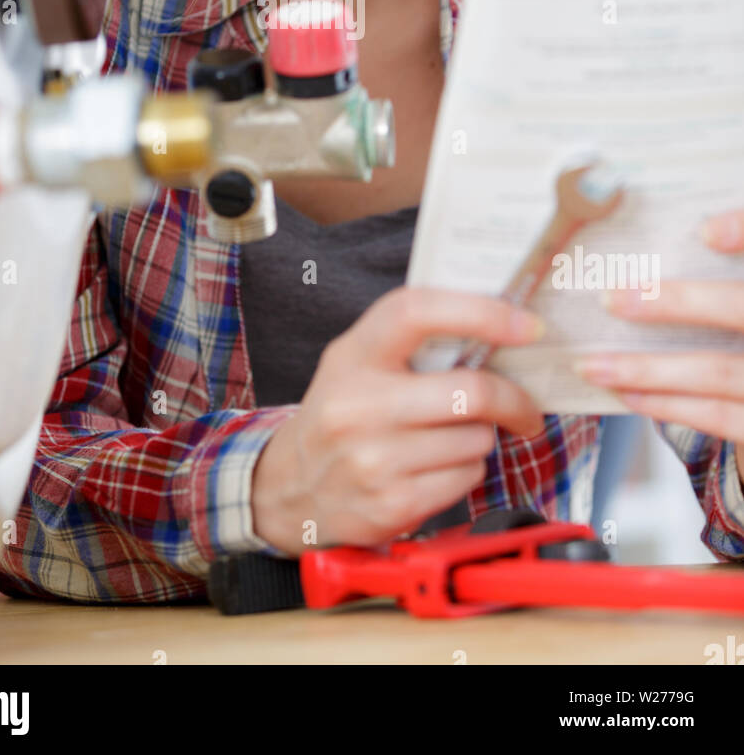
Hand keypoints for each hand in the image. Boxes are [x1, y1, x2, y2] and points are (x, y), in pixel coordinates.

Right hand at [251, 285, 545, 553]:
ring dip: (480, 438)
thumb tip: (500, 324)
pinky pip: (467, 478)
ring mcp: (373, 460)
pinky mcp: (392, 505)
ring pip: (476, 439)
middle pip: (471, 391)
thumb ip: (413, 341)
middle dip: (514, 399)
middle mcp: (358, 405)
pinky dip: (466, 472)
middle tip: (525, 405)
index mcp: (353, 355)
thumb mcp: (358, 362)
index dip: (479, 311)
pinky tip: (436, 468)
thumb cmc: (343, 411)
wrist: (290, 487)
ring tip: (450, 438)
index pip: (416, 313)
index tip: (526, 325)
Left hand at [573, 209, 743, 486]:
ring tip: (594, 365)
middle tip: (612, 298)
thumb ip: (726, 261)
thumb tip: (684, 234)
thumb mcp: (736, 283)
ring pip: (719, 371)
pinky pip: (721, 417)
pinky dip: (672, 406)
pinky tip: (630, 395)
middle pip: (739, 307)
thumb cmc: (736, 322)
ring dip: (649, 370)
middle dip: (677, 303)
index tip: (706, 232)